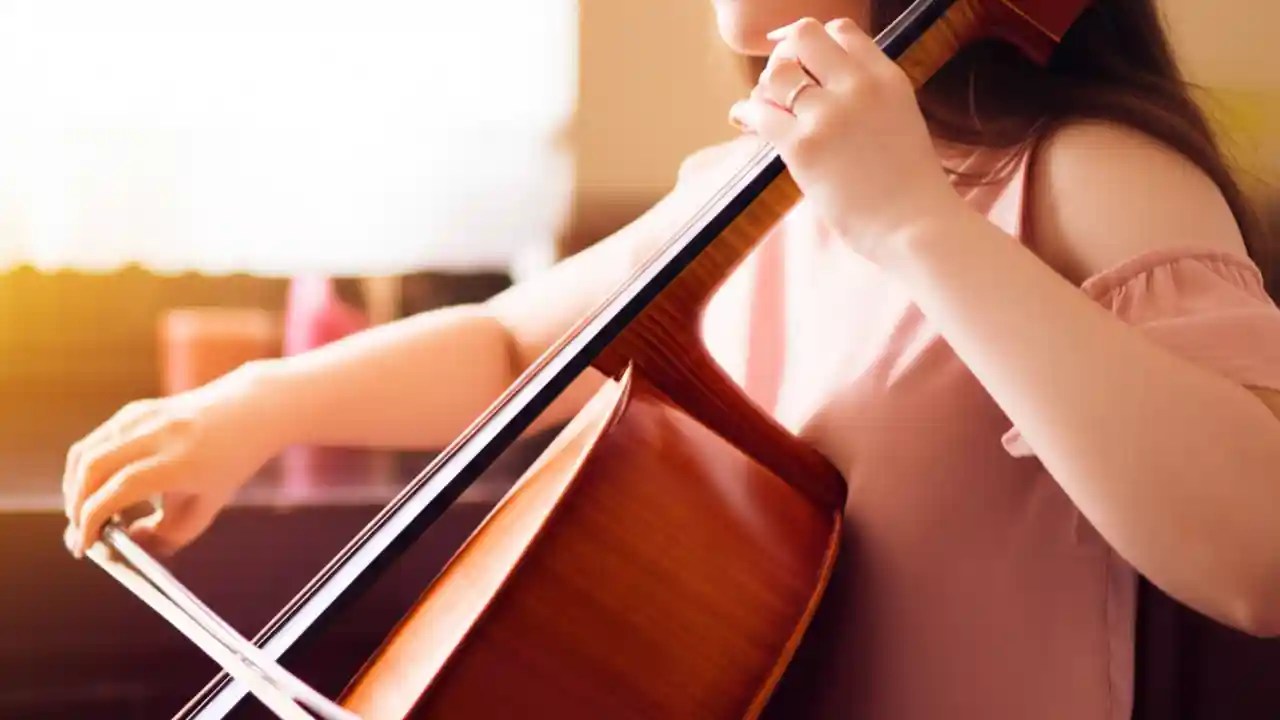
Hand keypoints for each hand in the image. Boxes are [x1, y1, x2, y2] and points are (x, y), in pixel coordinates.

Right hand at [62, 362, 284, 556]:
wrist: (250, 411)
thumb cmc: (232, 461)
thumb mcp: (210, 506)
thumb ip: (170, 534)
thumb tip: (128, 544)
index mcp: (181, 460)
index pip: (120, 488)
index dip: (94, 518)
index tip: (84, 545)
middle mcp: (157, 434)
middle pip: (93, 468)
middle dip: (77, 506)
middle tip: (80, 534)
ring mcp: (143, 417)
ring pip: (85, 452)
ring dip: (75, 487)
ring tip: (85, 514)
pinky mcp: (134, 410)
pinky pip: (95, 441)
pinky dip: (85, 468)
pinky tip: (95, 489)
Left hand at [729, 18, 970, 265]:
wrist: (916, 227)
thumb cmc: (908, 189)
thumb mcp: (899, 121)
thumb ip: (868, 98)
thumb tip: (822, 90)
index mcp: (886, 77)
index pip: (841, 30)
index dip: (815, 44)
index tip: (801, 62)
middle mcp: (858, 85)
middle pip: (805, 36)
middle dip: (785, 54)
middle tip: (780, 84)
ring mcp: (829, 114)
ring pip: (777, 72)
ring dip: (765, 87)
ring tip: (764, 109)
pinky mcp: (803, 146)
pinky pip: (759, 112)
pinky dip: (745, 112)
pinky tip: (742, 119)